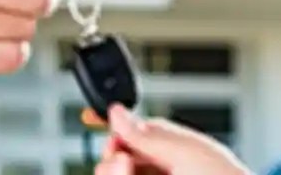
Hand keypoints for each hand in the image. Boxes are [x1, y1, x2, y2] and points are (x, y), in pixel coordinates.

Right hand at [86, 106, 252, 174]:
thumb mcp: (189, 154)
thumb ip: (151, 136)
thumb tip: (117, 112)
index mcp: (174, 149)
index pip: (133, 132)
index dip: (110, 124)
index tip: (90, 118)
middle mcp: (161, 169)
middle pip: (117, 157)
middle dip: (110, 155)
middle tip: (122, 159)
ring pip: (113, 172)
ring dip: (111, 170)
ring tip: (125, 168)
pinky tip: (126, 173)